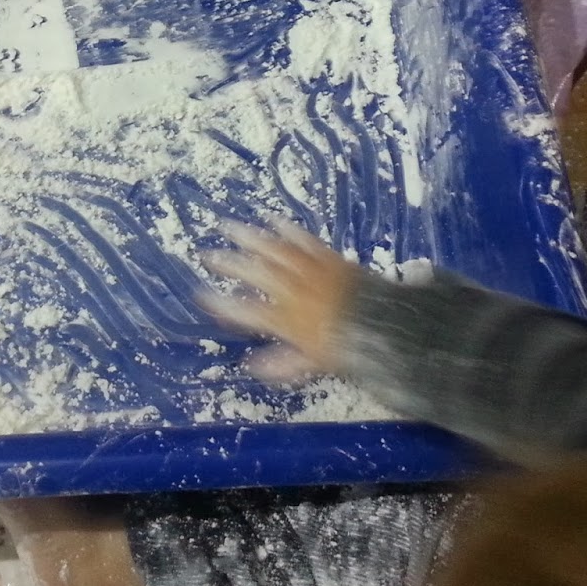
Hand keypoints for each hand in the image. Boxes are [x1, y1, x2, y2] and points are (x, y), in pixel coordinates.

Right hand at [198, 222, 360, 382]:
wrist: (385, 323)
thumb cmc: (347, 347)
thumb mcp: (313, 362)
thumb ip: (282, 363)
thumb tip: (253, 365)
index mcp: (287, 319)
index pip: (247, 311)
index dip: (222, 303)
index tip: (202, 296)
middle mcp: (293, 290)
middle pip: (255, 273)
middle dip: (228, 263)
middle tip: (207, 254)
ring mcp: (309, 270)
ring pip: (273, 250)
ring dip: (249, 237)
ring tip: (228, 226)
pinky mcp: (326, 257)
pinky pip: (302, 239)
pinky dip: (285, 229)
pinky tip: (272, 220)